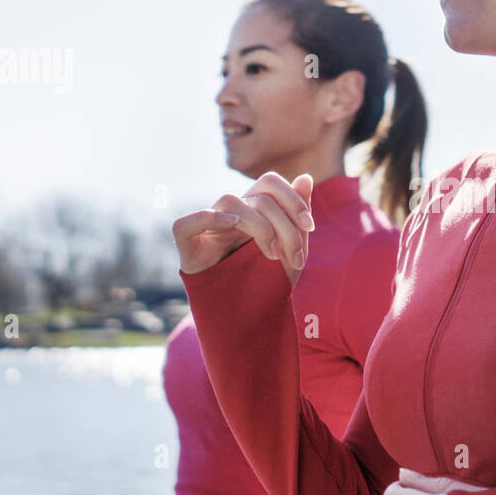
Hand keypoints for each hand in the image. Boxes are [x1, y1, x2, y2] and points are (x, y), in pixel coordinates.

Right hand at [173, 172, 314, 284]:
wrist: (249, 317)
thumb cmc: (267, 281)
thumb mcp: (291, 249)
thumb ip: (297, 214)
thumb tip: (306, 177)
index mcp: (253, 210)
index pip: (270, 182)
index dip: (293, 199)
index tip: (310, 226)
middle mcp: (231, 214)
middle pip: (259, 197)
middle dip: (286, 226)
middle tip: (296, 258)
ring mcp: (208, 228)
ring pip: (230, 200)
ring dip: (261, 227)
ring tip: (272, 256)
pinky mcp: (188, 247)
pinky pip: (185, 224)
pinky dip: (208, 219)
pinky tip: (231, 226)